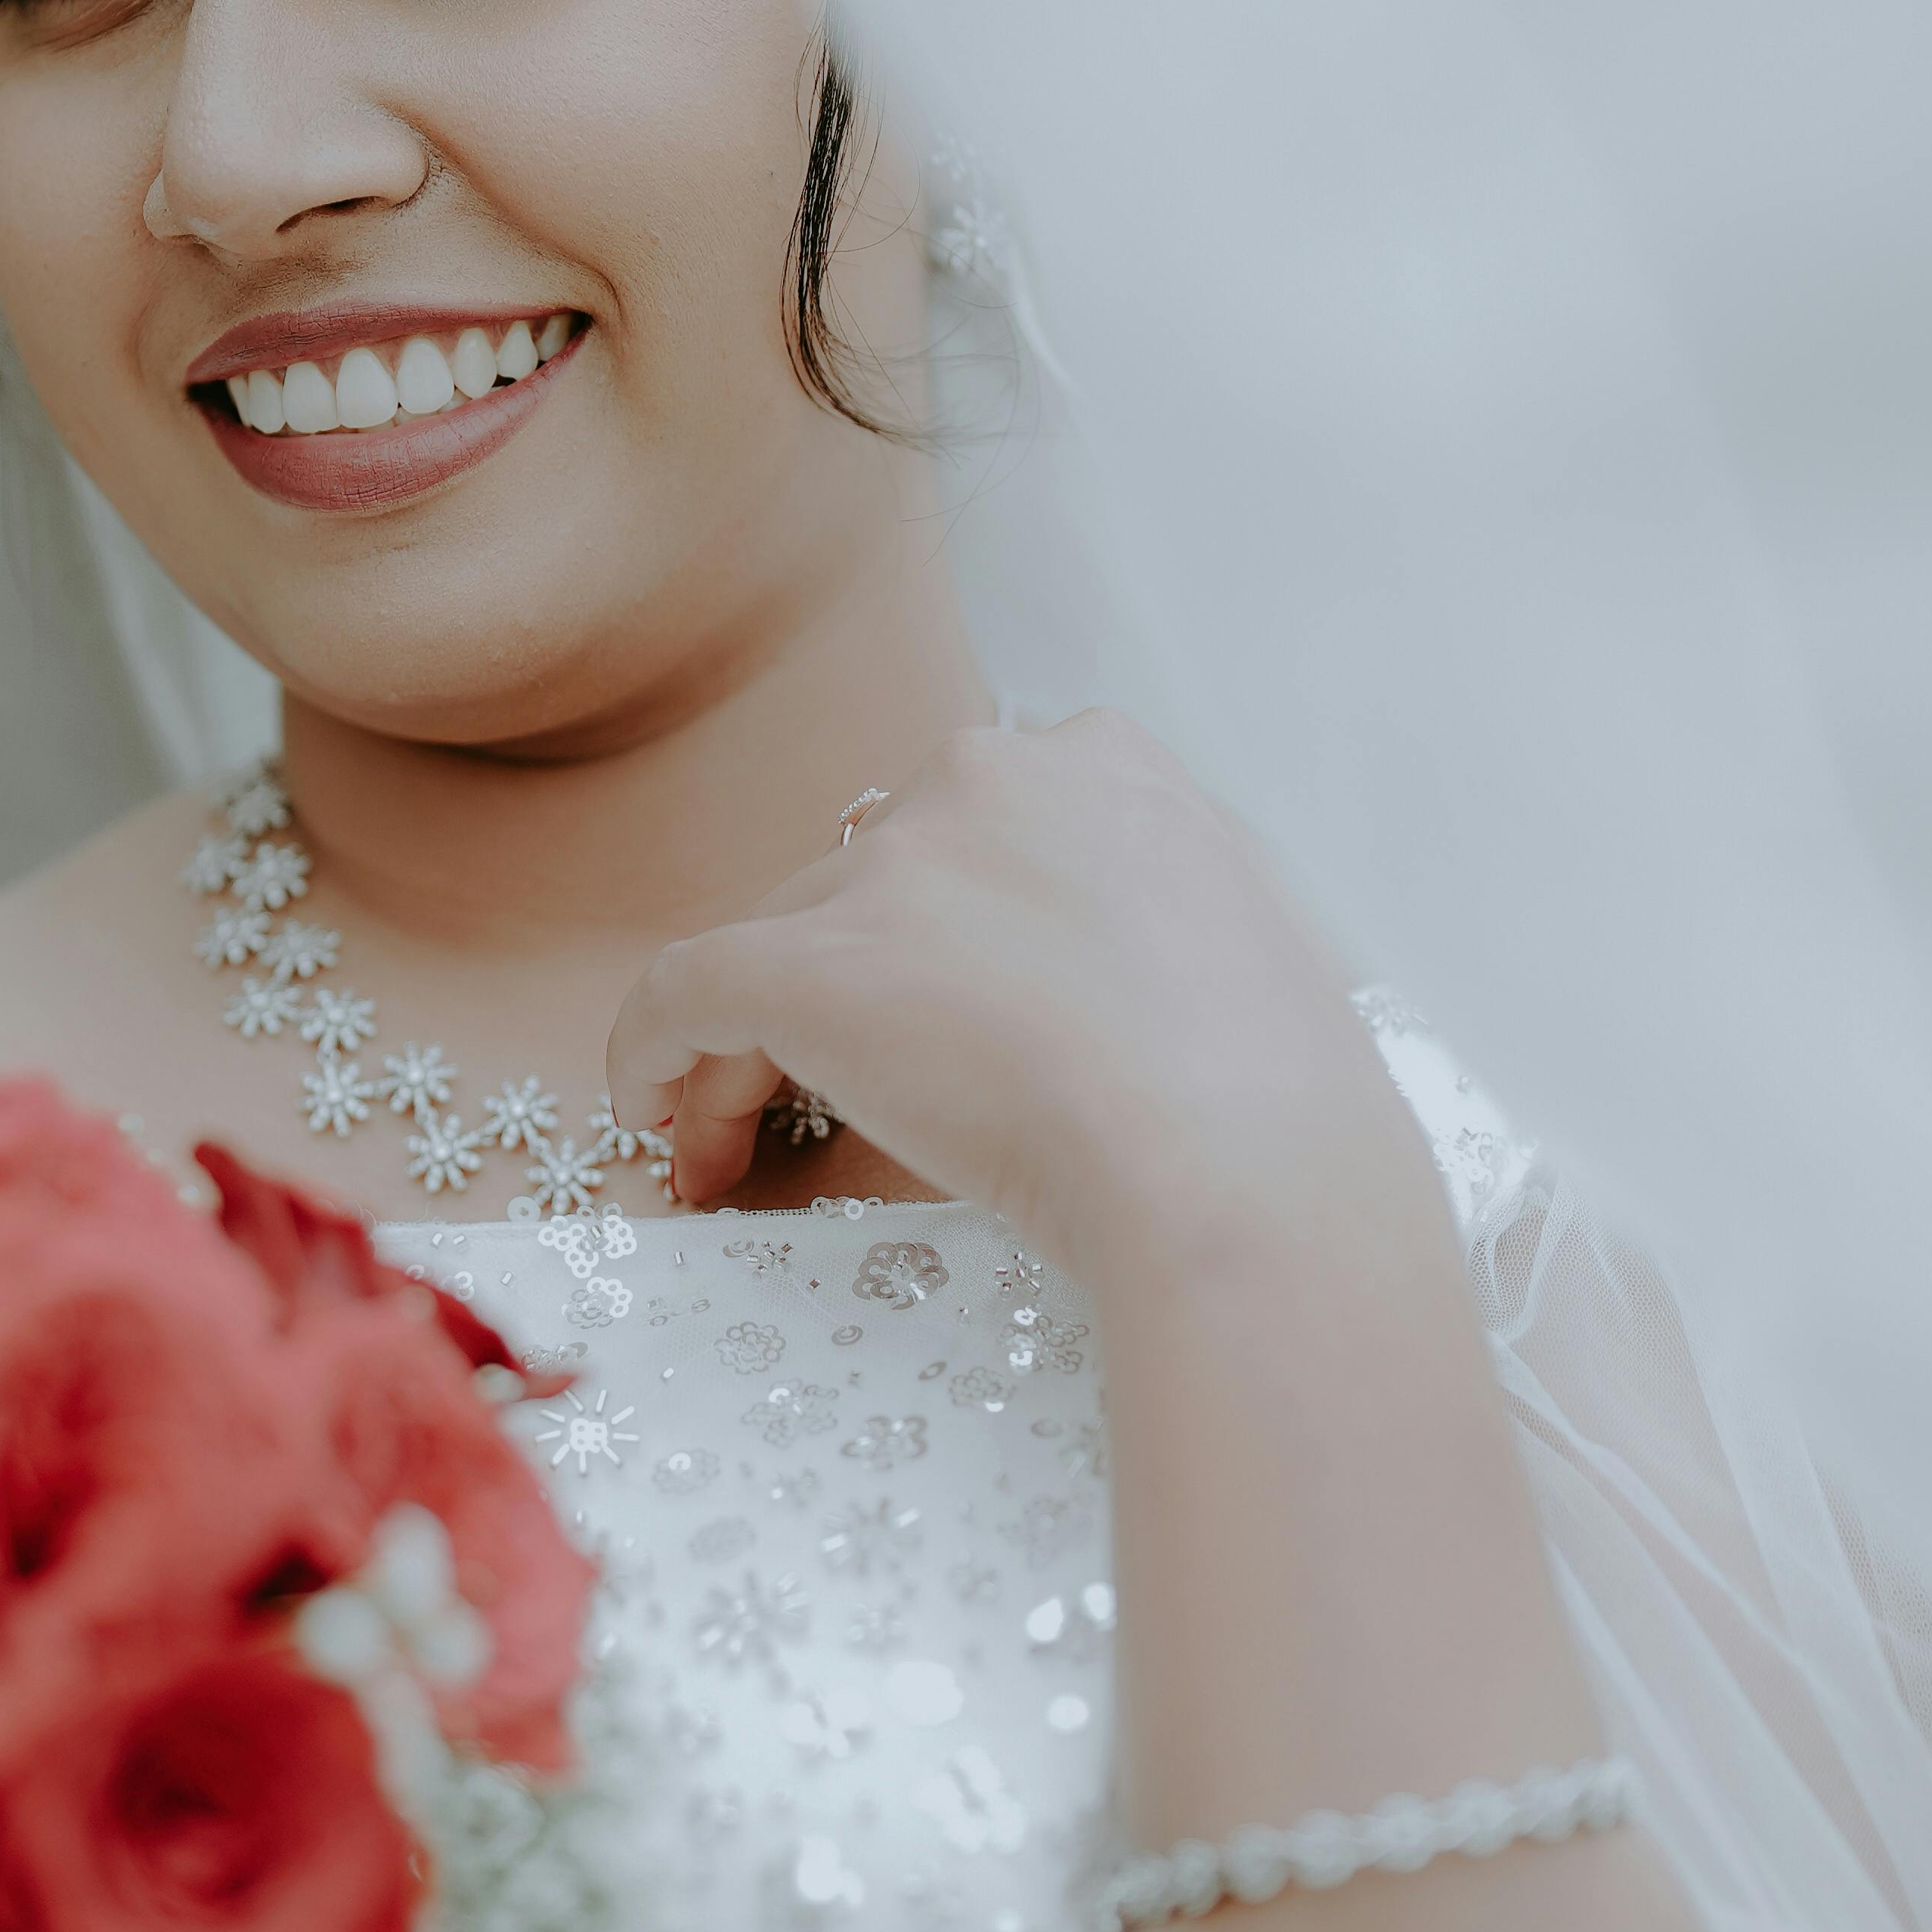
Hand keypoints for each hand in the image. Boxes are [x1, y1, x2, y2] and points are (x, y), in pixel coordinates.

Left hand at [602, 712, 1436, 1280]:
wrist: (1248, 1167)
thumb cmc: (1278, 1099)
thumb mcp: (1245, 945)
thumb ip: (1148, 921)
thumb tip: (1075, 986)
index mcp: (1107, 763)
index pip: (974, 825)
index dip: (930, 926)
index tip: (931, 1014)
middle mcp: (991, 779)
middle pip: (866, 882)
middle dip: (843, 992)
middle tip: (829, 1108)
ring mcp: (900, 867)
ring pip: (778, 939)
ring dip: (752, 1045)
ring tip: (738, 1152)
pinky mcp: (813, 963)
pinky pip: (682, 991)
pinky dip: (652, 1054)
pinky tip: (659, 1124)